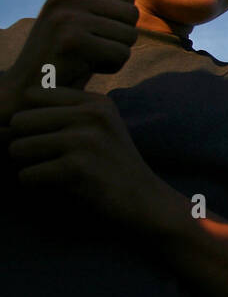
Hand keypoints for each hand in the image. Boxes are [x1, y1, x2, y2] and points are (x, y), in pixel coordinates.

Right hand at [0, 0, 136, 121]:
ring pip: (129, 35)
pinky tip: (85, 69)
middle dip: (122, 39)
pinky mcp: (72, 40)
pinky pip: (121, 53)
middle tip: (94, 52)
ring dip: (116, 55)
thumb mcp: (83, 29)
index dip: (120, 23)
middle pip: (131, 14)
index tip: (94, 37)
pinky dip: (111, 67)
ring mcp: (67, 17)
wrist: (29, 90)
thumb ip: (105, 7)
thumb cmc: (63, 62)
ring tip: (87, 60)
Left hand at [7, 85, 176, 228]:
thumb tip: (11, 114)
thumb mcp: (101, 127)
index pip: (32, 95)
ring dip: (28, 166)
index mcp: (96, 102)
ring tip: (52, 172)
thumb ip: (66, 112)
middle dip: (24, 143)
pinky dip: (37, 185)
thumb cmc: (113, 166)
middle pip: (20, 121)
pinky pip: (27, 175)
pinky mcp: (77, 168)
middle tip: (45, 158)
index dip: (30, 119)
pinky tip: (61, 186)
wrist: (145, 201)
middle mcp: (91, 115)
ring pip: (18, 148)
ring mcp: (85, 140)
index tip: (47, 136)